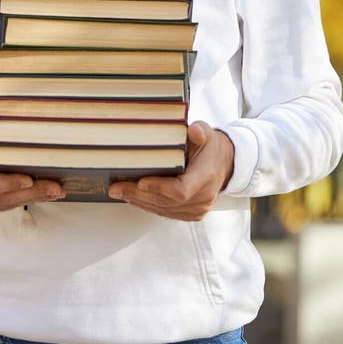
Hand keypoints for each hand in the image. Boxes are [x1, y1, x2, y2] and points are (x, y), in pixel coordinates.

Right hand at [0, 118, 65, 212]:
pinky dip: (28, 199)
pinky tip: (46, 193)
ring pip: (8, 204)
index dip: (9, 183)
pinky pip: (9, 205)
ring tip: (57, 190)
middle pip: (3, 197)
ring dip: (34, 198)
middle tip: (56, 187)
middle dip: (31, 193)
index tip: (30, 179)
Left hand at [108, 121, 234, 220]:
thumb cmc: (211, 146)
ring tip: (120, 192)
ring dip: (140, 202)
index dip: (159, 188)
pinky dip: (149, 205)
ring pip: (164, 210)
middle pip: (167, 202)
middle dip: (139, 195)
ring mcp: (198, 208)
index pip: (180, 190)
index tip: (140, 182)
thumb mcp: (207, 133)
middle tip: (116, 188)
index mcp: (206, 177)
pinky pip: (167, 213)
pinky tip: (134, 198)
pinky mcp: (192, 213)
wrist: (225, 163)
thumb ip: (199, 132)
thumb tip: (193, 130)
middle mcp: (203, 197)